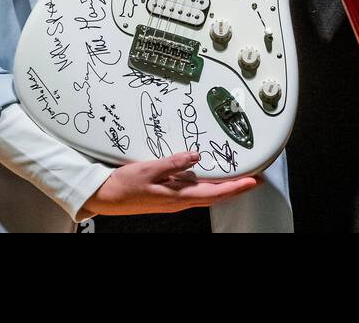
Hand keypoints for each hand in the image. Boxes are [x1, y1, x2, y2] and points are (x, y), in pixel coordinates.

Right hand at [77, 151, 260, 216]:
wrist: (105, 198)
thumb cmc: (124, 186)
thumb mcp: (147, 170)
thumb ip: (172, 163)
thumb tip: (195, 156)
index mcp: (177, 197)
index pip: (214, 193)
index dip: (235, 188)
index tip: (252, 182)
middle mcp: (179, 201)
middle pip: (214, 195)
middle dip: (235, 188)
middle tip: (253, 179)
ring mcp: (173, 199)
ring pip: (204, 194)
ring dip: (222, 187)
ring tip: (236, 177)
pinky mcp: (167, 195)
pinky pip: (193, 191)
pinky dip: (206, 184)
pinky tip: (206, 177)